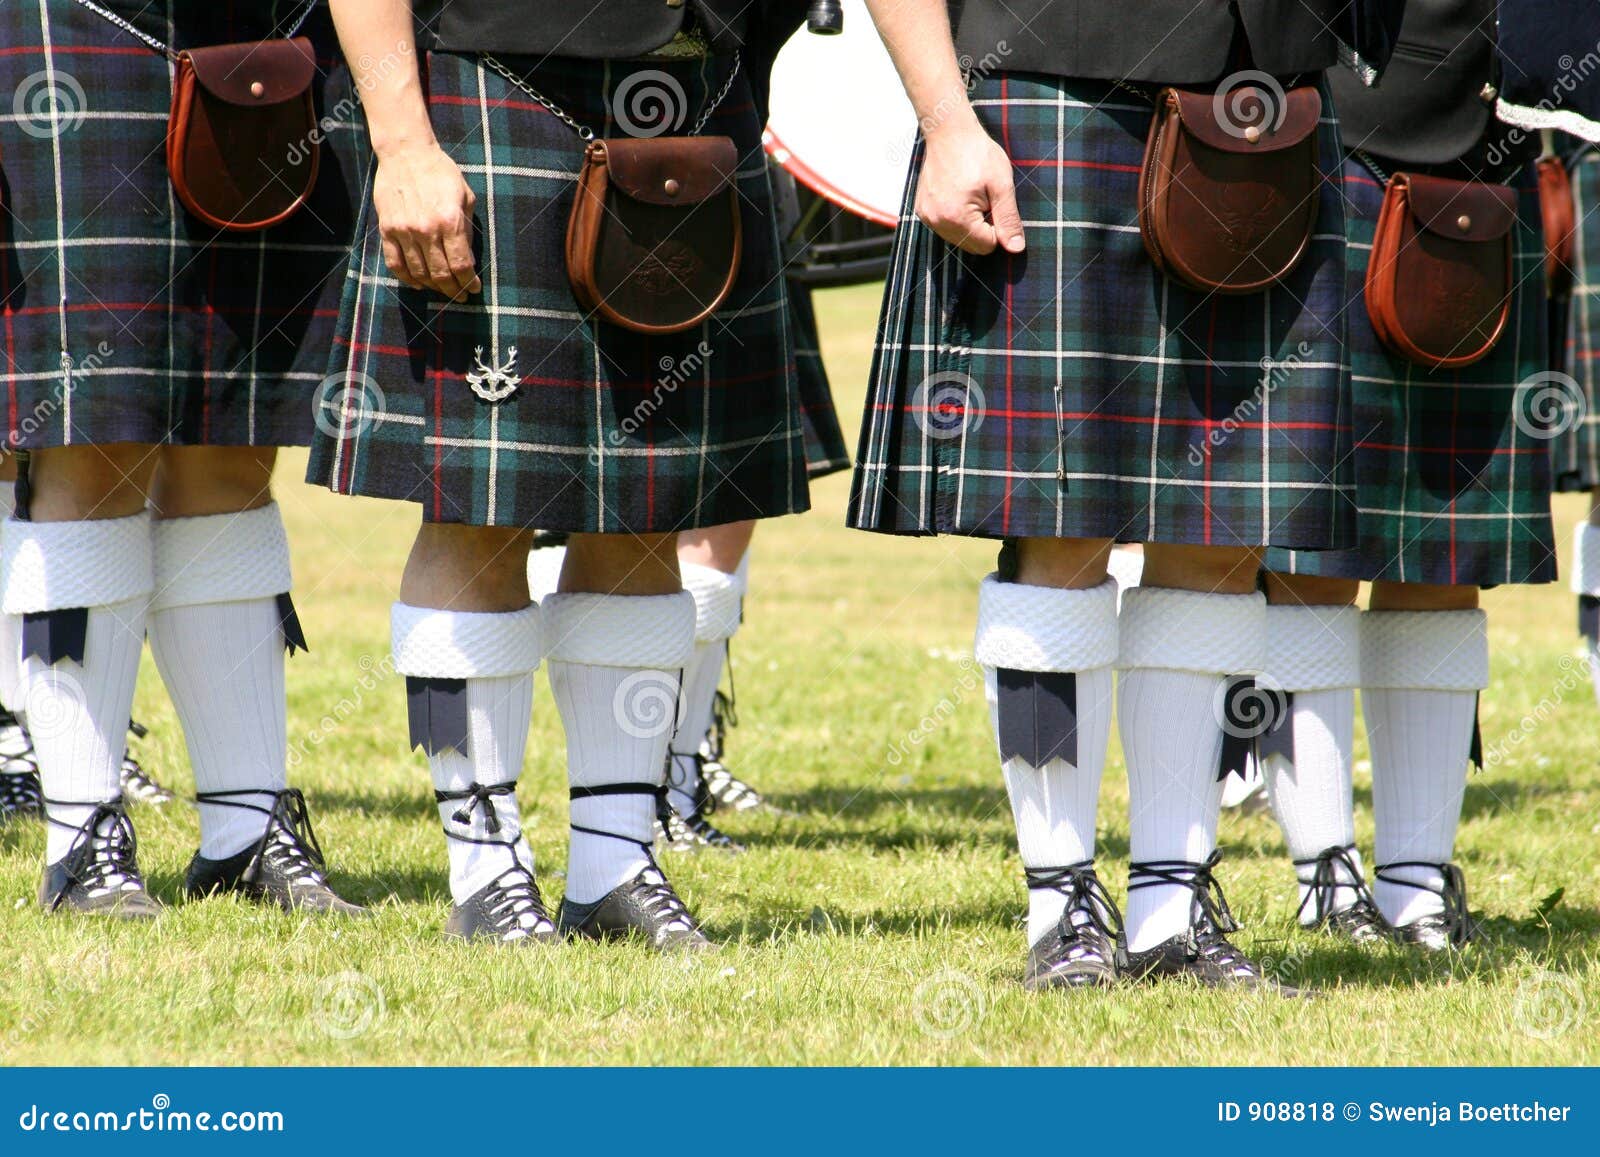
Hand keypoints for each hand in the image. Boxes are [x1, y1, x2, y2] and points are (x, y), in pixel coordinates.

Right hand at [371, 142, 481, 300]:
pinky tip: (419, 283)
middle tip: (460, 295)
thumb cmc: (440, 172)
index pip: (461, 265)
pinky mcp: (387, 230)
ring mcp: (404, 231)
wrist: (406, 153)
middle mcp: (426, 230)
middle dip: (453, 290)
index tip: (474, 289)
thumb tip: (469, 261)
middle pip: (441, 274)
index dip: (469, 282)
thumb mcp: (465, 196)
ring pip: (419, 273)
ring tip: (442, 289)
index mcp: (449, 221)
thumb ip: (467, 230)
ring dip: (433, 287)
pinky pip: (396, 264)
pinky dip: (408, 279)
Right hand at [915, 121, 1024, 255]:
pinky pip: (945, 227)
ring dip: (969, 223)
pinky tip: (957, 194)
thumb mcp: (1002, 185)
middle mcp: (936, 222)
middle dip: (982, 227)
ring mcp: (926, 216)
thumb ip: (1008, 219)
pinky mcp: (922, 210)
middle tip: (983, 197)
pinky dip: (955, 217)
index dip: (997, 227)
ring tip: (970, 193)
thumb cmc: (978, 154)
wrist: (949, 131)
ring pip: (958, 238)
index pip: (987, 246)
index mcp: (956, 217)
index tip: (994, 202)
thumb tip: (1016, 249)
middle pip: (971, 246)